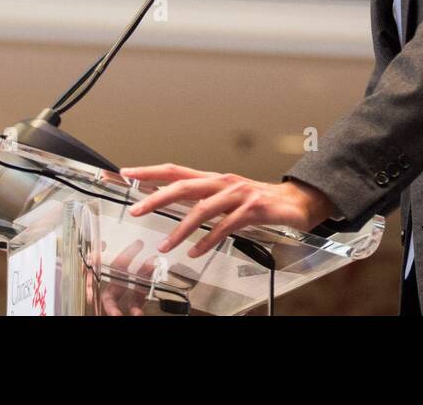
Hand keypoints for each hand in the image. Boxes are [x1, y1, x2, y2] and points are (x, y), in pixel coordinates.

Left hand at [118, 163, 336, 258]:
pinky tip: (196, 251)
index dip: (150, 171)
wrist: (295, 201)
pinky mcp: (252, 209)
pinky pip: (225, 227)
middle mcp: (223, 182)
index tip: (127, 173)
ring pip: (203, 209)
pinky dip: (208, 241)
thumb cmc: (258, 201)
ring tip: (165, 245)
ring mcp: (238, 194)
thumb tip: (171, 203)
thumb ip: (201, 200)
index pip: (176, 171)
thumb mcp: (225, 197)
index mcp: (213, 179)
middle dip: (157, 198)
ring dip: (181, 229)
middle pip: (183, 186)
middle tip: (136, 209)